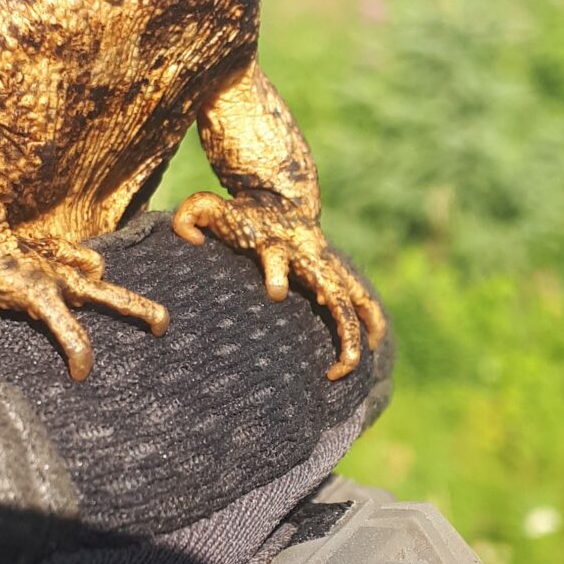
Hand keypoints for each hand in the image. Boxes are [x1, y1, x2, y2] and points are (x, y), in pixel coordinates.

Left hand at [172, 191, 387, 379]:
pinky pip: (363, 299)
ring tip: (359, 366)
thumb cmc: (241, 214)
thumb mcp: (210, 208)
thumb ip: (190, 218)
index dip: (276, 272)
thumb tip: (191, 241)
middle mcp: (309, 259)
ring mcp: (327, 267)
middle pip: (334, 292)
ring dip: (363, 330)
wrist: (279, 197)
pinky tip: (374, 347)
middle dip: (342, 327)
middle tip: (339, 366)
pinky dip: (372, 321)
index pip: (276, 258)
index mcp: (276, 246)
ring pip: (357, 299)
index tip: (276, 292)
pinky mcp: (337, 274)